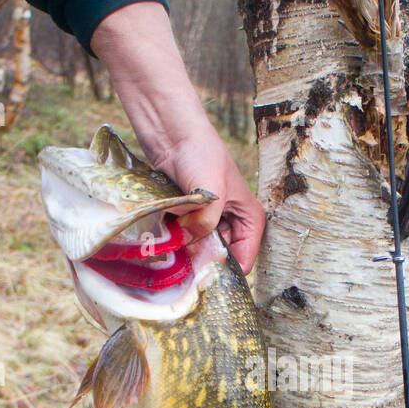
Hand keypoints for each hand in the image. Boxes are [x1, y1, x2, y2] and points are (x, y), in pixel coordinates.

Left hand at [90, 2, 264, 272]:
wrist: (170, 129)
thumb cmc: (199, 152)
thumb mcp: (209, 192)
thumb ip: (205, 224)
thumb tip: (188, 244)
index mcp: (249, 218)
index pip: (243, 261)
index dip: (223, 273)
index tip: (201, 278)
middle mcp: (230, 223)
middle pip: (218, 260)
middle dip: (200, 265)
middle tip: (179, 268)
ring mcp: (206, 220)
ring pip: (197, 251)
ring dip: (183, 254)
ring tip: (167, 253)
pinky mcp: (185, 216)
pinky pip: (181, 239)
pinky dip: (171, 242)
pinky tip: (160, 241)